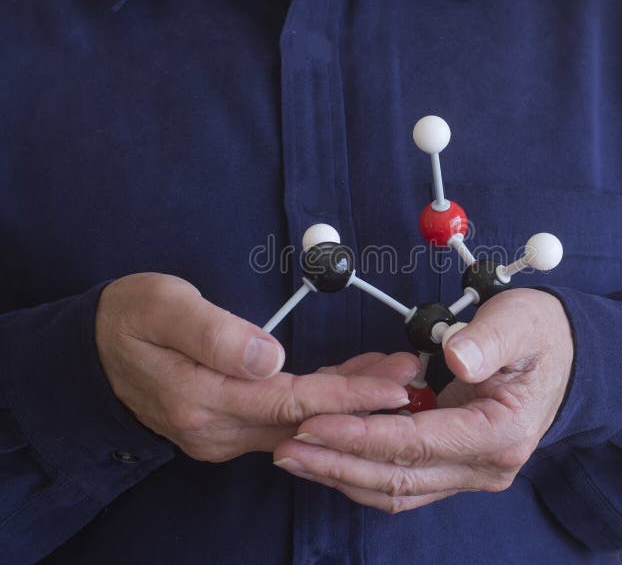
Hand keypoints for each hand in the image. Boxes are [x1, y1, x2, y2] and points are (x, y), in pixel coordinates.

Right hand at [96, 273, 417, 461]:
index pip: (291, 402)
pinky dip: (322, 399)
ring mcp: (221, 434)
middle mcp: (215, 429)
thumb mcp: (163, 306)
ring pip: (300, 422)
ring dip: (348, 401)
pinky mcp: (227, 428)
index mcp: (201, 399)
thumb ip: (213, 332)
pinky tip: (352, 378)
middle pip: (305, 419)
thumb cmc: (129, 317)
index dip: (347, 394)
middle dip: (363, 400)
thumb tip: (269, 358)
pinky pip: (286, 418)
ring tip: (395, 376)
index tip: (393, 386)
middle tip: (411, 377)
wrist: (91, 352)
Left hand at [273, 288, 573, 512]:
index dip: (362, 435)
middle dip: (339, 463)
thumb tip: (457, 360)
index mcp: (501, 432)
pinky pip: (404, 478)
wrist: (565, 357)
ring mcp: (471, 472)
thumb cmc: (540, 334)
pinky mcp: (456, 466)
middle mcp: (486, 466)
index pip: (418, 444)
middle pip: (400, 478)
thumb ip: (488, 341)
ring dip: (344, 473)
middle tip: (287, 447)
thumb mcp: (520, 322)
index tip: (315, 423)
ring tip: (295, 455)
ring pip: (397, 488)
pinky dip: (363, 468)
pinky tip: (330, 453)